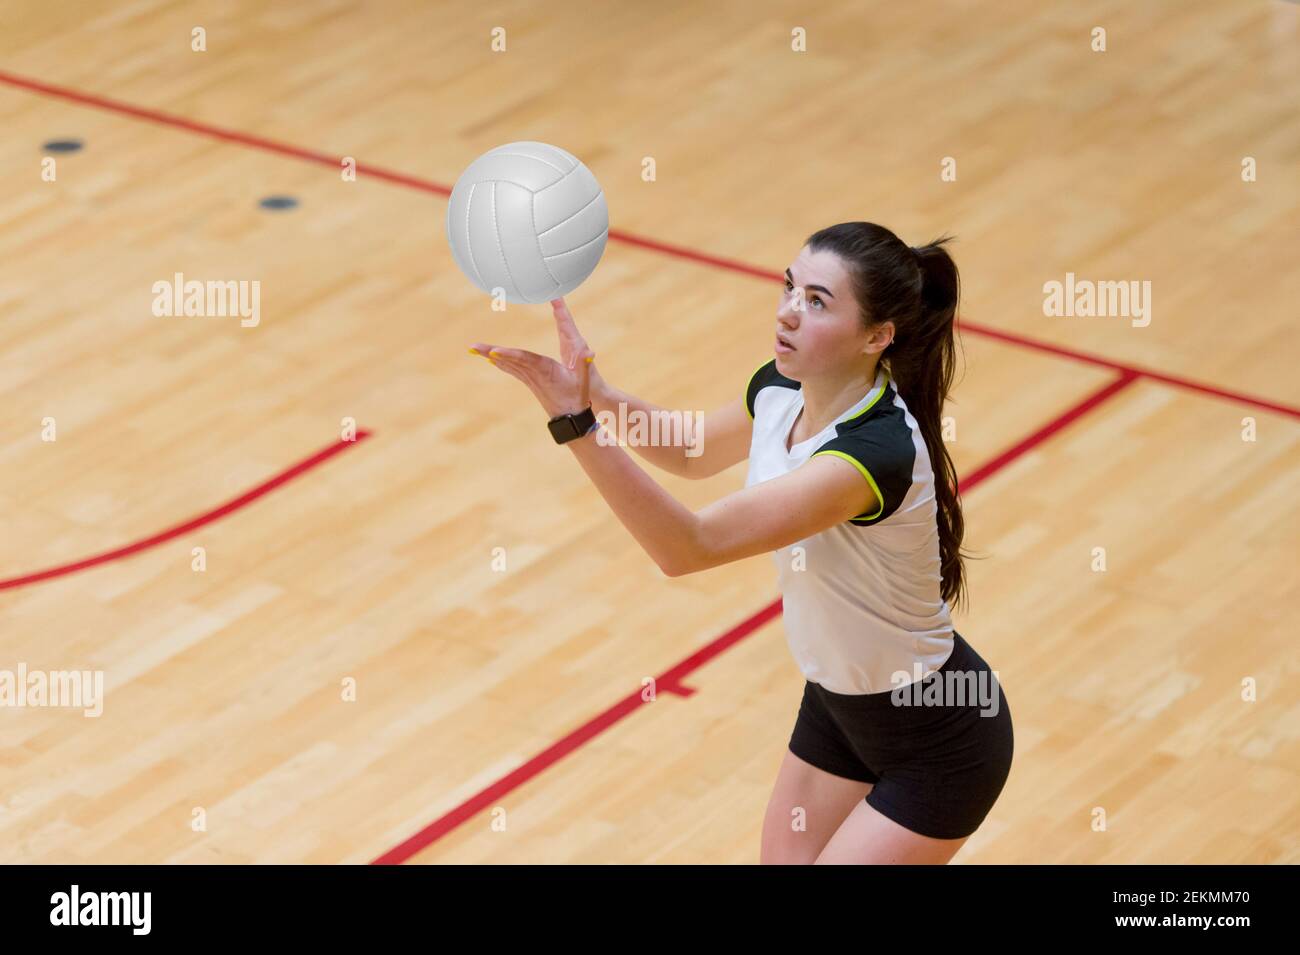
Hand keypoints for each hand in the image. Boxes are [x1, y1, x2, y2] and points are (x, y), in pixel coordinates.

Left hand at [470, 297, 598, 418]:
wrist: (571, 418)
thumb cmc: (577, 396)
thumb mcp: (583, 380)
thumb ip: (585, 363)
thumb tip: (590, 351)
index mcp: (545, 370)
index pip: (525, 359)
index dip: (510, 355)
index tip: (494, 352)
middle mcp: (534, 374)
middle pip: (509, 360)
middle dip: (491, 352)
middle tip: (473, 347)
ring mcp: (530, 378)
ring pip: (507, 363)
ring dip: (491, 355)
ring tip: (474, 349)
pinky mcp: (530, 381)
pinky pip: (511, 368)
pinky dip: (500, 361)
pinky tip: (491, 356)